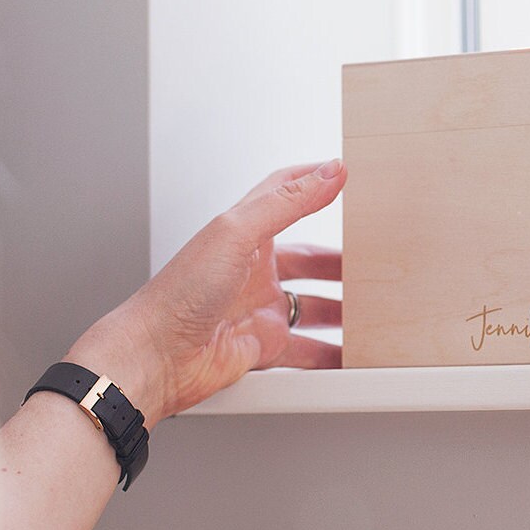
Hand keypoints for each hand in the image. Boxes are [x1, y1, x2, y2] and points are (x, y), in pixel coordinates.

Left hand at [67, 160, 346, 425]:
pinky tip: (350, 354)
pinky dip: (331, 354)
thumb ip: (288, 201)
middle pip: (310, 259)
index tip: (345, 174)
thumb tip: (330, 172)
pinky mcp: (262, 346)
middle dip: (341, 260)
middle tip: (374, 259)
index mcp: (245, 233)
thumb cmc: (179, 294)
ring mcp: (259, 308)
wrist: (155, 356)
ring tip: (372, 310)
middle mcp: (254, 269)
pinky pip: (306, 350)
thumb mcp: (237, 233)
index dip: (313, 181)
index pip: (284, 195)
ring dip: (341, 309)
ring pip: (312, 306)